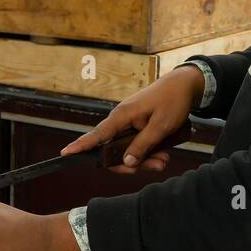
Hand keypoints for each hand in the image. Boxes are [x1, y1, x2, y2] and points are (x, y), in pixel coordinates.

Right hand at [60, 64, 203, 174]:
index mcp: (122, 115)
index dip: (81, 146)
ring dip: (144, 160)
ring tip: (164, 160)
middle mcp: (121, 120)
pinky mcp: (137, 127)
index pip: (97, 135)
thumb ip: (143, 145)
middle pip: (113, 151)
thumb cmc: (172, 101)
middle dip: (132, 164)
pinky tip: (163, 154)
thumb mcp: (161, 126)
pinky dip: (147, 152)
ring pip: (127, 151)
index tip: (65, 153)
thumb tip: (126, 162)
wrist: (185, 85)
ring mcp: (128, 124)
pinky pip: (135, 145)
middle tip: (158, 165)